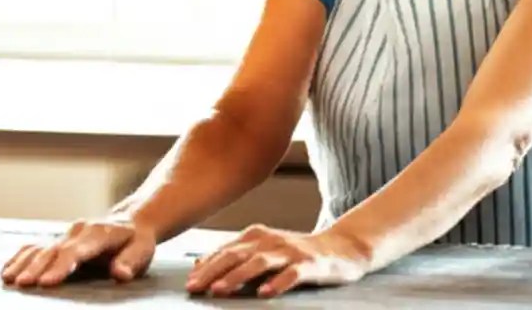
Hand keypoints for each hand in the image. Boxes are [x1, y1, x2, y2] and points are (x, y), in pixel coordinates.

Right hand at [0, 215, 156, 287]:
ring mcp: (66, 234)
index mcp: (100, 233)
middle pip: (54, 250)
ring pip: (40, 247)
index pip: (78, 251)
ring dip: (24, 263)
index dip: (62, 266)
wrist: (131, 221)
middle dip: (37, 267)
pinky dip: (20, 257)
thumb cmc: (136, 242)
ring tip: (9, 279)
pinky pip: (34, 246)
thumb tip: (121, 273)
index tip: (47, 281)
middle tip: (23, 284)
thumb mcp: (142, 250)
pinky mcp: (58, 239)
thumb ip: (131, 261)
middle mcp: (79, 231)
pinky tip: (7, 270)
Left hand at [186, 224, 370, 298]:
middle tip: (195, 287)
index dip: (206, 267)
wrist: (342, 248)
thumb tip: (200, 263)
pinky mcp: (310, 265)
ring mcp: (291, 252)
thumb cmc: (298, 253)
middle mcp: (271, 241)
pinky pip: (292, 274)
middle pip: (237, 255)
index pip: (226, 251)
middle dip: (213, 271)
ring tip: (220, 289)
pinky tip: (264, 293)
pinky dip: (277, 283)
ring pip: (260, 262)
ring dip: (237, 276)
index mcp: (257, 236)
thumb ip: (235, 255)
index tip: (189, 283)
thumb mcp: (264, 249)